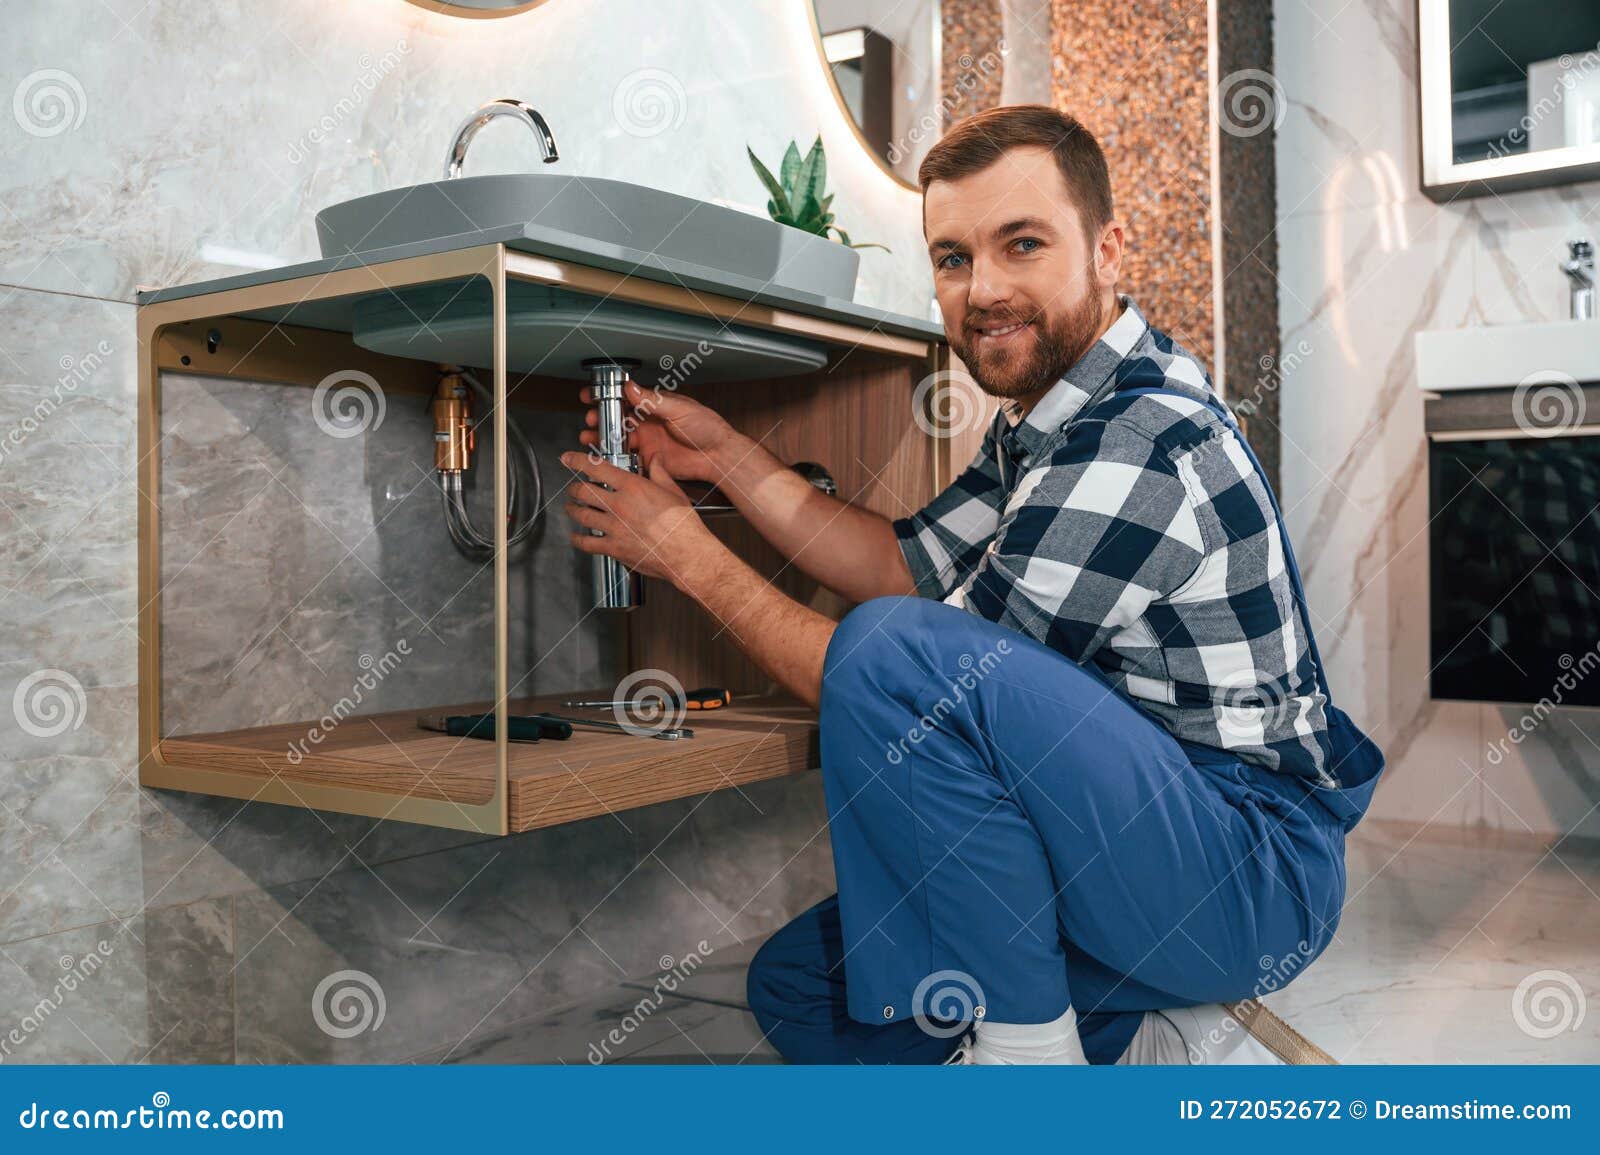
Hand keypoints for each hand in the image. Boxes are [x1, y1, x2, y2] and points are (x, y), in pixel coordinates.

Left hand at [560, 451, 721, 584]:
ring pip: (581, 515)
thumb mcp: (673, 491)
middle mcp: (619, 505)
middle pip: (583, 492)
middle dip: (573, 488)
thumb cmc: (683, 525)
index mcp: (632, 487)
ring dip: (572, 510)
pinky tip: (576, 536)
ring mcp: (614, 528)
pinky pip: (587, 543)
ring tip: (571, 508)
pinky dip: (577, 539)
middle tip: (572, 488)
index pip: (596, 468)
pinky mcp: (614, 548)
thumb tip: (655, 460)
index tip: (568, 459)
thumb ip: (659, 472)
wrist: (686, 554)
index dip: (576, 461)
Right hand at [578, 379, 739, 483]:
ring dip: (603, 437)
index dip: (607, 396)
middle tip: (589, 419)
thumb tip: (632, 387)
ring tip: (590, 438)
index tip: (590, 395)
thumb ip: (654, 400)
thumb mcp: (679, 409)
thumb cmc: (707, 428)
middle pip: (617, 419)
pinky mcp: (650, 459)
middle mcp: (649, 423)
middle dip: (600, 418)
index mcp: (656, 406)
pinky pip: (628, 457)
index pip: (626, 398)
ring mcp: (648, 441)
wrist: (717, 456)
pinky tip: (605, 455)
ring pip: (619, 438)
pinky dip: (615, 456)